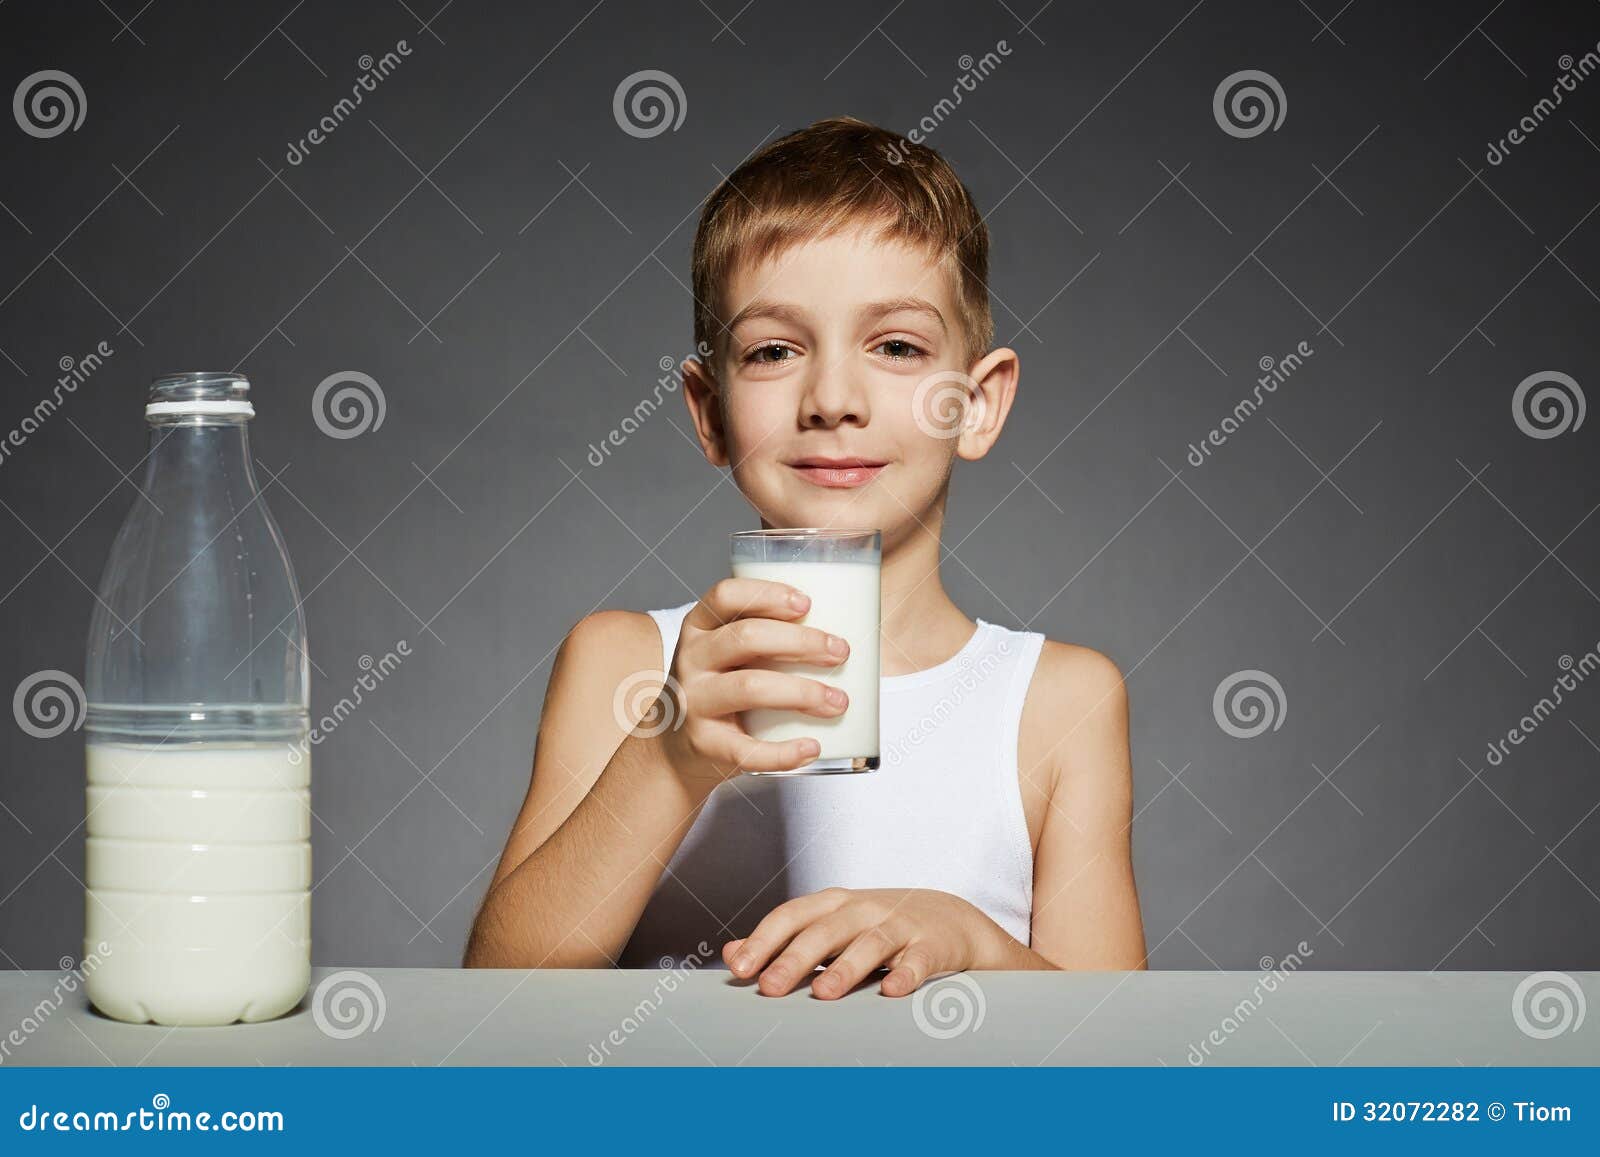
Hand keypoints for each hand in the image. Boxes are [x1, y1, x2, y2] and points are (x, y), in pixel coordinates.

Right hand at [648, 577, 850, 790]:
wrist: (674, 746)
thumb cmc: (719, 688)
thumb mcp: (726, 653)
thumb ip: (765, 637)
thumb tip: (840, 631)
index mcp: (700, 628)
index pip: (725, 596)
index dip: (766, 594)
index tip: (807, 603)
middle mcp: (691, 659)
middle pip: (746, 638)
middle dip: (801, 642)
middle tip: (840, 651)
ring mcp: (694, 701)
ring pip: (750, 687)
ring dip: (802, 692)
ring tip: (838, 701)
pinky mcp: (704, 743)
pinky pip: (747, 749)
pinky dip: (784, 752)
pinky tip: (812, 747)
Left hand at [722, 887, 998, 997]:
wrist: (951, 920)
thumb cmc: (877, 927)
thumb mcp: (830, 926)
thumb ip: (782, 941)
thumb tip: (730, 954)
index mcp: (832, 904)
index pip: (791, 916)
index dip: (764, 940)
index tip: (740, 968)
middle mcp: (863, 909)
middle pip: (825, 931)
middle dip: (795, 959)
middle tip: (770, 988)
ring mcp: (899, 925)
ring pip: (870, 945)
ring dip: (845, 968)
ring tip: (823, 993)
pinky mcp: (933, 945)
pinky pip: (918, 959)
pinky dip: (906, 974)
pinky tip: (893, 991)